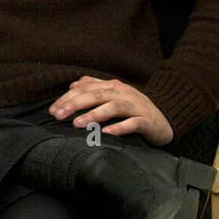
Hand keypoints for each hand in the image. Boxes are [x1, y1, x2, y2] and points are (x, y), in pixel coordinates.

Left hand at [49, 75, 172, 145]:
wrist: (166, 117)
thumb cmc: (133, 108)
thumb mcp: (113, 95)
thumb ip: (93, 87)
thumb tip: (72, 85)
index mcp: (112, 86)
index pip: (86, 88)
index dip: (67, 98)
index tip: (52, 111)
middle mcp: (123, 93)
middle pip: (96, 95)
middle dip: (75, 105)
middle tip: (58, 116)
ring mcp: (136, 106)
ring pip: (114, 107)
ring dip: (94, 115)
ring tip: (77, 124)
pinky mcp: (147, 121)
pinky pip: (134, 123)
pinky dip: (120, 127)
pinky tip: (107, 133)